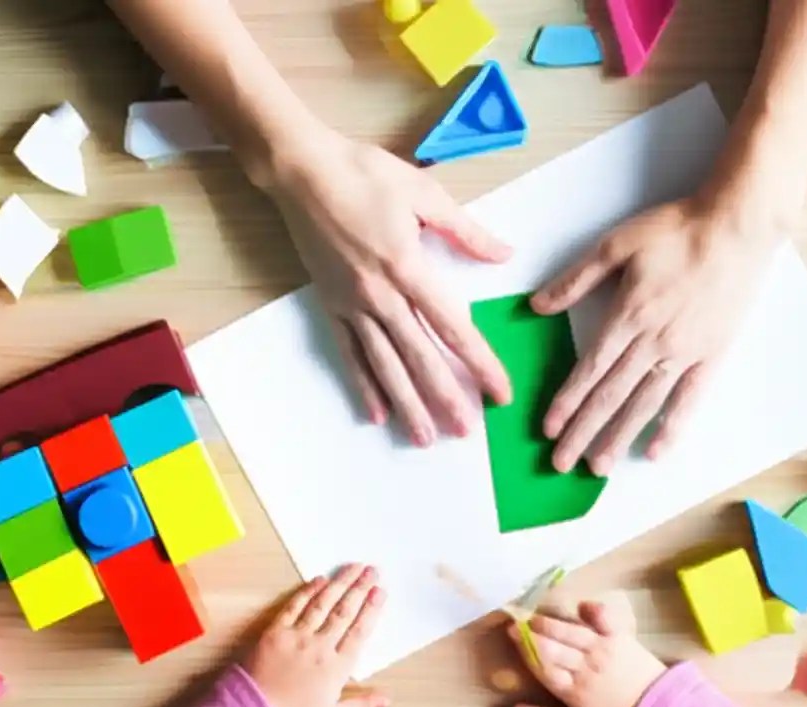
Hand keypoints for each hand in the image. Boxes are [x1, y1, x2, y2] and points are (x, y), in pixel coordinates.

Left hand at [245, 564, 387, 706]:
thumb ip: (361, 704)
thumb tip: (386, 700)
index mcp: (336, 667)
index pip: (359, 631)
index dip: (371, 609)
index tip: (380, 592)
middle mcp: (320, 647)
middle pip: (345, 612)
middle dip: (360, 588)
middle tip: (372, 570)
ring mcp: (297, 637)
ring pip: (323, 604)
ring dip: (339, 583)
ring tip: (352, 568)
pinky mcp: (275, 632)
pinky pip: (294, 607)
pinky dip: (307, 591)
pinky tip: (318, 580)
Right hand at [268, 129, 512, 446]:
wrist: (301, 169)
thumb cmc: (363, 173)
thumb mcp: (425, 194)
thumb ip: (466, 231)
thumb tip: (505, 254)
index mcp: (408, 267)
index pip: (453, 327)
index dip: (480, 363)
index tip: (500, 392)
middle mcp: (379, 296)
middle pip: (420, 358)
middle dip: (446, 398)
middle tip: (467, 432)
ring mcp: (351, 304)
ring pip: (384, 365)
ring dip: (407, 404)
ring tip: (426, 438)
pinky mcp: (329, 304)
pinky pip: (349, 354)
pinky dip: (364, 385)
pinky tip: (377, 413)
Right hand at [510, 601, 666, 706]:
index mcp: (574, 690)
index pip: (544, 667)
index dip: (526, 651)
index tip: (512, 637)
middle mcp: (586, 666)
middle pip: (553, 648)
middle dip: (531, 635)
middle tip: (515, 624)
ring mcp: (603, 649)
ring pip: (572, 633)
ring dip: (552, 623)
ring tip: (536, 616)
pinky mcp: (621, 639)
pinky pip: (606, 620)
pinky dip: (594, 610)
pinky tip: (581, 605)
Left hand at [532, 194, 778, 474]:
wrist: (737, 226)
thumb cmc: (676, 230)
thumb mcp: (616, 244)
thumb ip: (576, 279)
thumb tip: (537, 305)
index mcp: (627, 315)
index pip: (589, 370)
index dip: (566, 402)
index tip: (548, 428)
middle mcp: (653, 342)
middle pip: (611, 396)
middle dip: (583, 432)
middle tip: (561, 463)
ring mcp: (685, 352)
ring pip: (644, 405)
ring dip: (618, 438)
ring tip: (598, 467)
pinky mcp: (712, 355)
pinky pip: (688, 399)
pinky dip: (671, 428)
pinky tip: (654, 451)